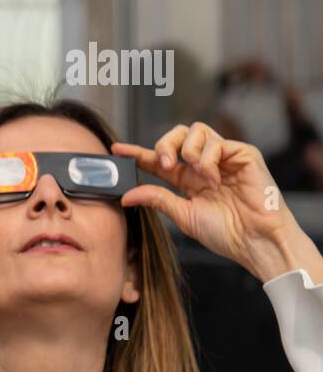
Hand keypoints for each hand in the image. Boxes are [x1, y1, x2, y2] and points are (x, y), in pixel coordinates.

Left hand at [113, 122, 322, 283]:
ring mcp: (224, 158)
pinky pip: (218, 142)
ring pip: (196, 131)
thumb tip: (125, 196)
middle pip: (177, 134)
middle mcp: (204, 165)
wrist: (254, 241)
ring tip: (196, 176)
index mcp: (188, 179)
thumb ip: (157, 200)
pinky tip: (215, 179)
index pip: (158, 159)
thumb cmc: (225, 232)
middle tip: (164, 165)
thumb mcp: (183, 215)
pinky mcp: (244, 155)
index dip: (137, 153)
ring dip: (188, 151)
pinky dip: (210, 159)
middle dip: (164, 144)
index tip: (116, 149)